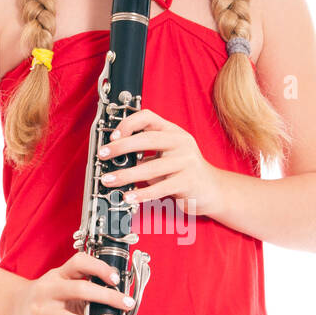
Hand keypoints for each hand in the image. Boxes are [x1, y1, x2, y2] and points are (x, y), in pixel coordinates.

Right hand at [2, 250, 136, 314]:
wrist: (13, 306)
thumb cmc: (47, 296)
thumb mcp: (63, 284)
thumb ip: (85, 289)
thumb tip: (117, 301)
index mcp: (59, 274)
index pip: (79, 262)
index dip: (99, 268)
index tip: (116, 278)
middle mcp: (49, 289)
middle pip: (79, 289)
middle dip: (106, 297)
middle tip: (126, 305)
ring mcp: (41, 310)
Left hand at [96, 108, 224, 217]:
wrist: (213, 189)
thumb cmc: (184, 171)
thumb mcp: (168, 154)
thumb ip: (147, 153)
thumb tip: (115, 156)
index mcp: (173, 131)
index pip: (148, 117)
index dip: (128, 123)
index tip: (113, 135)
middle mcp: (181, 142)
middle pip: (147, 139)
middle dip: (121, 147)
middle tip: (103, 155)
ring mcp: (186, 162)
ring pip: (150, 168)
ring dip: (125, 175)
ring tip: (108, 180)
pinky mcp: (188, 182)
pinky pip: (159, 188)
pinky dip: (141, 194)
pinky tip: (128, 197)